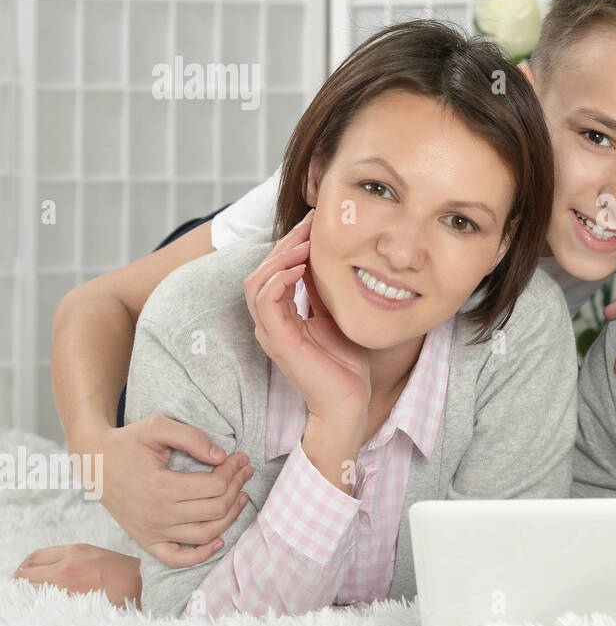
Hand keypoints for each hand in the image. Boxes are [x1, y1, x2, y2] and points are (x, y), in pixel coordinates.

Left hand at [14, 544, 142, 609]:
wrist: (135, 586)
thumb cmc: (123, 571)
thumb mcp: (98, 554)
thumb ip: (77, 557)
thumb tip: (57, 565)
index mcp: (74, 551)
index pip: (37, 556)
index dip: (26, 565)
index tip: (23, 571)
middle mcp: (65, 566)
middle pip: (28, 572)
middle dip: (20, 580)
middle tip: (19, 586)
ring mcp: (65, 585)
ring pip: (31, 588)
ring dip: (26, 592)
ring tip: (27, 596)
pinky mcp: (66, 601)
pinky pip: (42, 601)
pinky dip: (36, 602)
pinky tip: (38, 604)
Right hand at [94, 415, 250, 567]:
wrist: (94, 462)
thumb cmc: (127, 442)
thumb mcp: (157, 427)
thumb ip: (191, 437)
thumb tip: (221, 456)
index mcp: (161, 487)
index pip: (215, 486)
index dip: (234, 471)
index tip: (240, 458)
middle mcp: (158, 515)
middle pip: (216, 509)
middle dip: (238, 487)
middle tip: (245, 471)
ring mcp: (152, 532)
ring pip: (206, 534)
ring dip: (231, 516)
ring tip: (241, 495)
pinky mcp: (147, 541)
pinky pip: (178, 559)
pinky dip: (201, 555)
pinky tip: (219, 540)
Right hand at [243, 210, 369, 430]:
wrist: (349, 402)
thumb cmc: (346, 364)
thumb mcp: (335, 316)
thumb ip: (322, 291)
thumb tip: (323, 259)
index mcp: (281, 316)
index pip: (274, 271)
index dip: (292, 244)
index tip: (315, 223)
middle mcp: (270, 322)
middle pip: (262, 270)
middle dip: (286, 243)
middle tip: (311, 224)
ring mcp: (270, 332)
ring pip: (257, 281)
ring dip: (280, 258)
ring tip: (306, 244)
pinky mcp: (278, 341)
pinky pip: (266, 301)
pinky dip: (279, 279)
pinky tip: (302, 269)